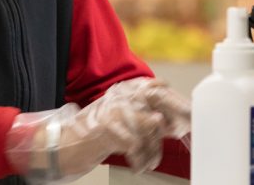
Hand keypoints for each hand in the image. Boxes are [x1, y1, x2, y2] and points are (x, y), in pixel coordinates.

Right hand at [6, 77, 189, 181]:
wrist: (62, 143)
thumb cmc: (94, 132)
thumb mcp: (121, 116)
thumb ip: (144, 114)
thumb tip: (173, 122)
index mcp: (125, 90)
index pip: (158, 88)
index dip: (177, 101)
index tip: (191, 115)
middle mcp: (120, 95)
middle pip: (158, 101)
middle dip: (176, 117)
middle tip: (188, 130)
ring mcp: (114, 109)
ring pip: (149, 127)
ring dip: (154, 149)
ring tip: (150, 161)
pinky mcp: (107, 127)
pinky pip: (135, 144)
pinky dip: (140, 158)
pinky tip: (139, 166)